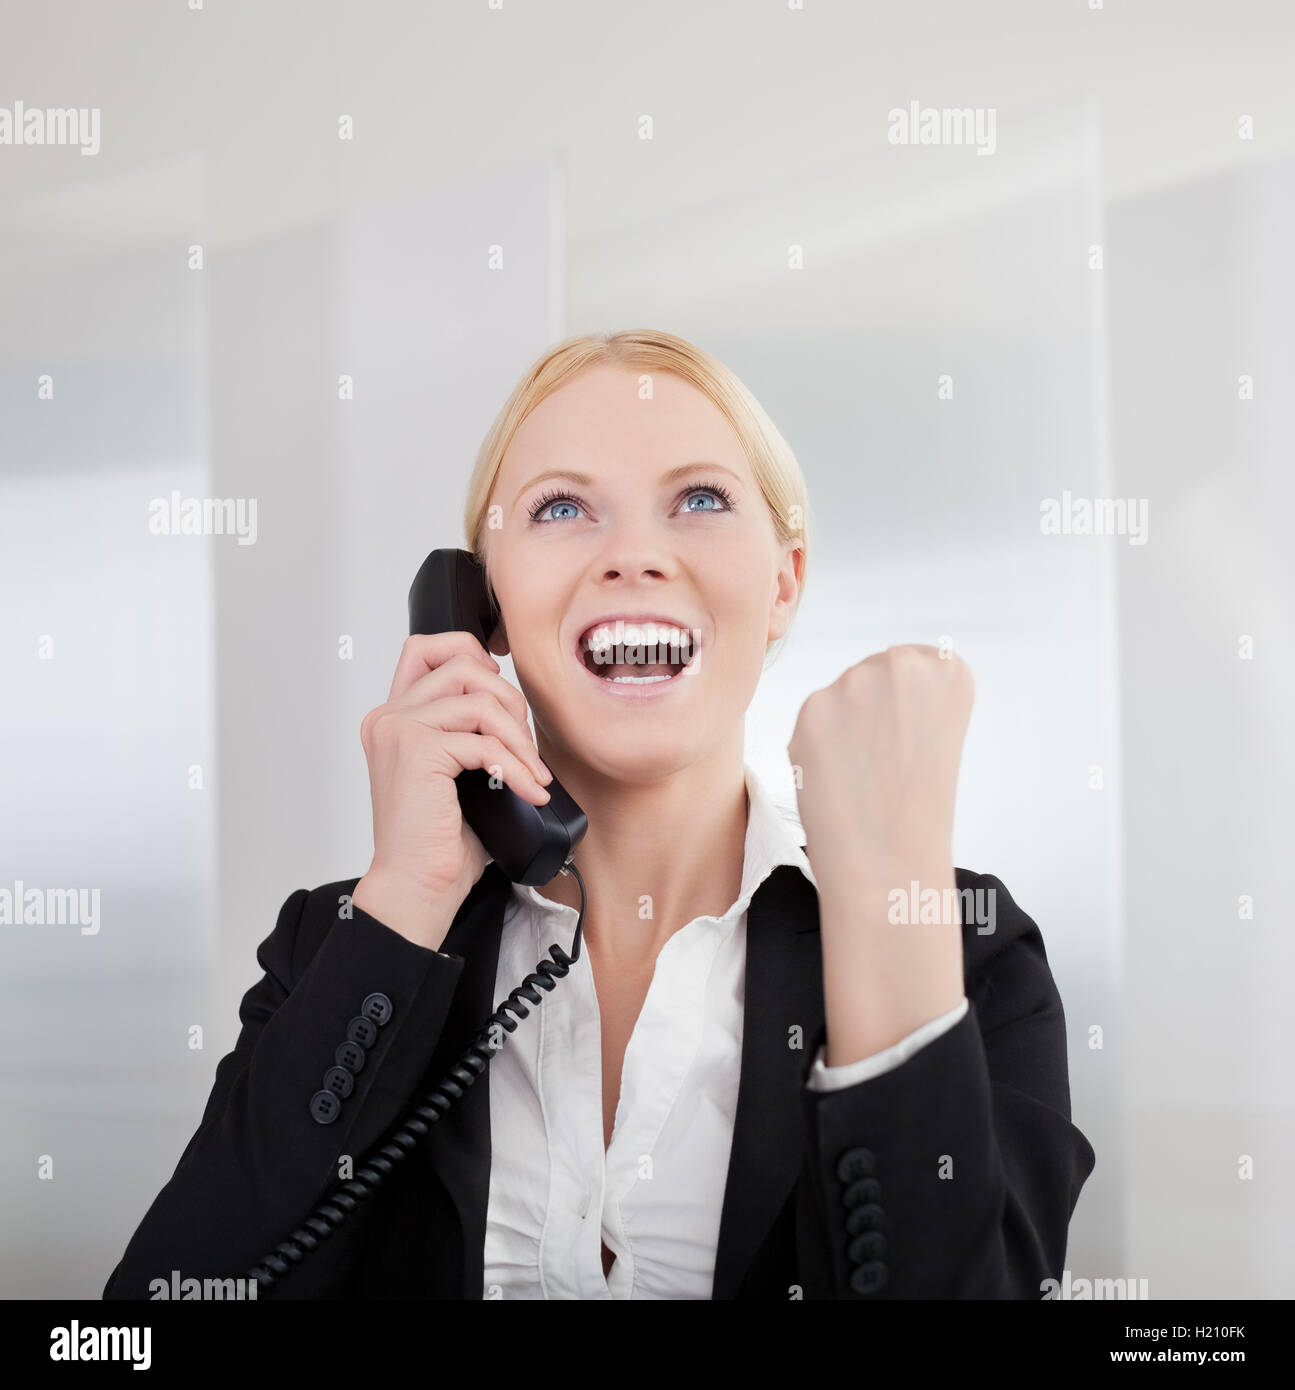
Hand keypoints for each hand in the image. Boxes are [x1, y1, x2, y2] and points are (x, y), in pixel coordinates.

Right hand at [352, 632, 552, 950]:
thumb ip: (469, 732)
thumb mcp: (458, 774)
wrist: (416, 889)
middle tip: (523, 747)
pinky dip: (517, 766)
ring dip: (519, 737)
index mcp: (393, 718)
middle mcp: (389, 718)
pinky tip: (528, 791)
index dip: (471, 654)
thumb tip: (514, 709)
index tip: (502, 697)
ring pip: (480, 700)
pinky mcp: (416, 752)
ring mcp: (398, 731)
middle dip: (509, 701)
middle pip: (462, 665)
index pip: (426, 647)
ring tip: (531, 774)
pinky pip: (484, 742)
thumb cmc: (437, 843)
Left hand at [788, 644, 974, 1061]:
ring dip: (842, 727)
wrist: (888, 861)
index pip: (917, 666)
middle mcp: (903, 664)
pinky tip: (837, 776)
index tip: (914, 742)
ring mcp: (854, 682)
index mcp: (949, 669)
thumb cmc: (918, 807)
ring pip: (840, 696)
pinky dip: (816, 745)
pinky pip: (811, 719)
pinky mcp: (811, 708)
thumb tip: (862, 676)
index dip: (908, 710)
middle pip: (874, 674)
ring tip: (862, 774)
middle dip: (871, 712)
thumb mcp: (937, 731)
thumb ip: (908, 692)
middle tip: (884, 763)